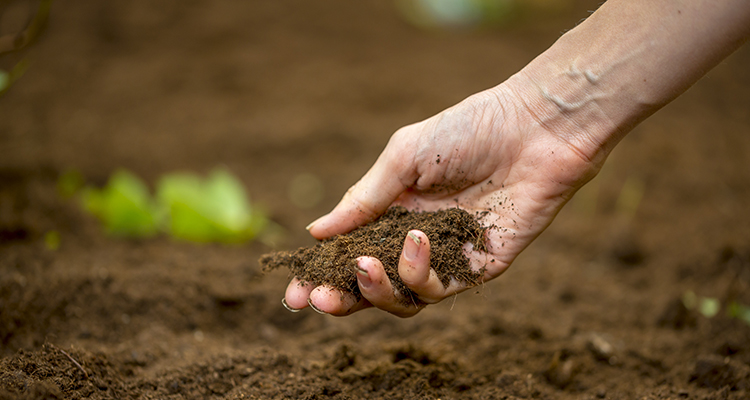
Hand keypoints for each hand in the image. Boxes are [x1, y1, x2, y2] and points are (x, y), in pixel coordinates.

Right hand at [284, 76, 604, 316]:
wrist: (533, 129)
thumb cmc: (467, 131)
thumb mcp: (403, 158)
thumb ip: (362, 199)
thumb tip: (315, 232)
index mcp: (392, 212)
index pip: (349, 253)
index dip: (321, 274)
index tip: (294, 290)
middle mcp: (415, 240)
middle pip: (371, 286)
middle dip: (342, 298)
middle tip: (318, 300)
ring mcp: (446, 257)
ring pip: (402, 299)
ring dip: (377, 289)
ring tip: (367, 263)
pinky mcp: (477, 268)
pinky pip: (439, 289)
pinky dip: (418, 272)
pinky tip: (417, 240)